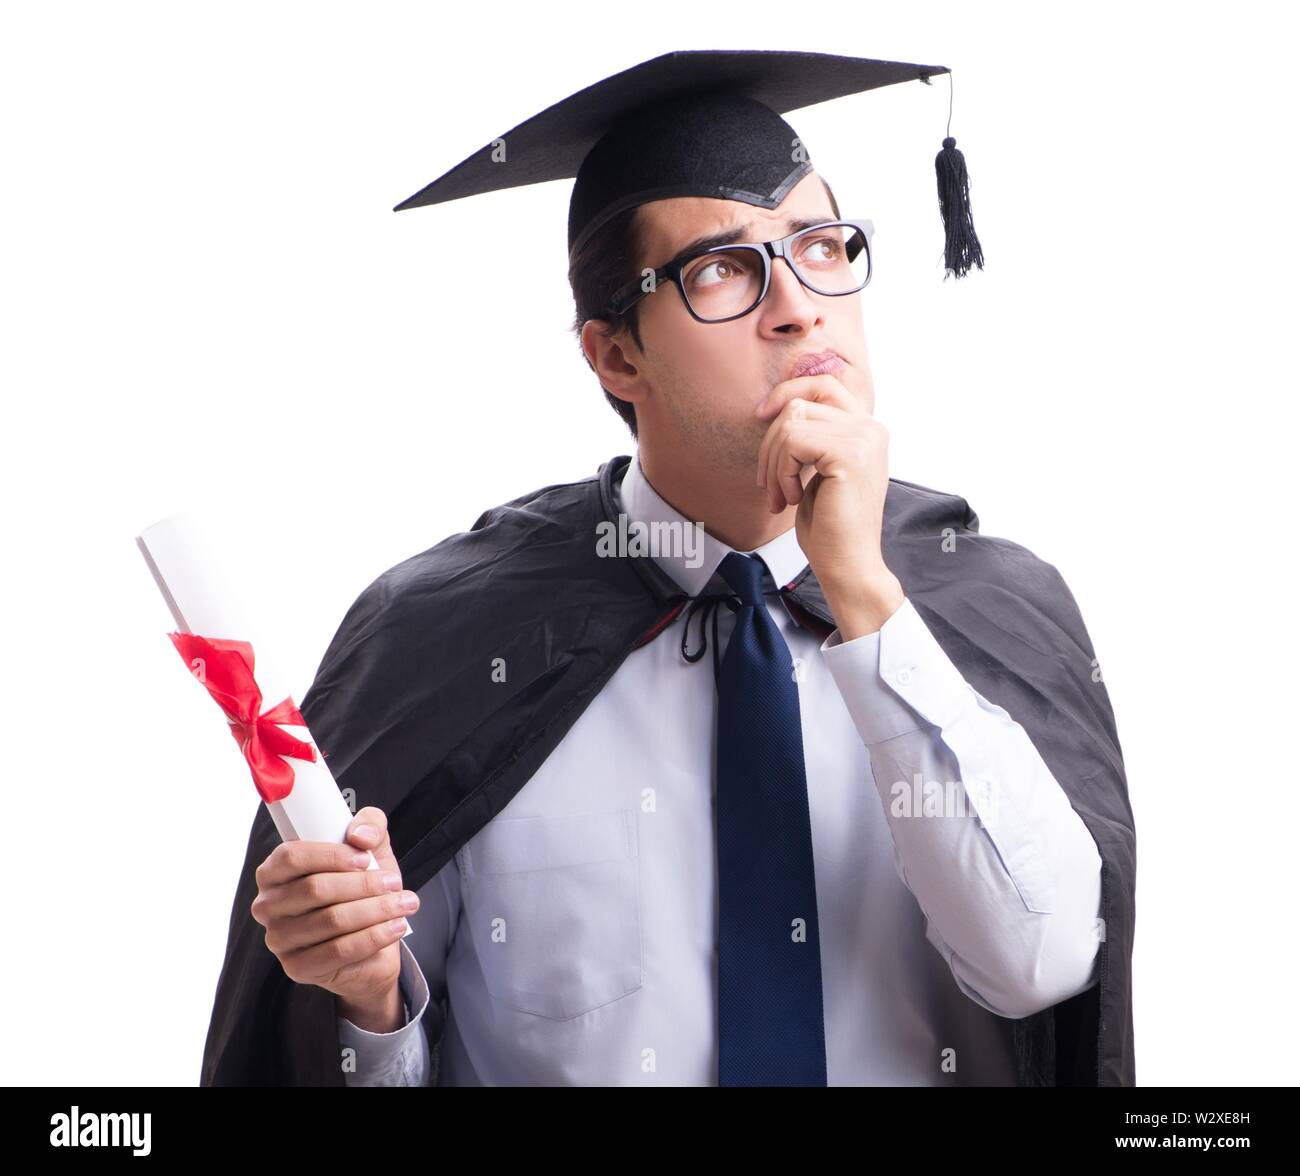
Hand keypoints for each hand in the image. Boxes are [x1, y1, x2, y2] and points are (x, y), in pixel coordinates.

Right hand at [251, 806, 417, 1028]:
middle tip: (395, 882)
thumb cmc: (362, 890)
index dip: (331, 855)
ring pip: (330, 920)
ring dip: (375, 910)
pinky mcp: (296, 968)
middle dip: (363, 885)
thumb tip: (361, 835)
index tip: (366, 858)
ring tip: (405, 903)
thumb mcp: (371, 850)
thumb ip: (369, 826)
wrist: (372, 940)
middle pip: (314, 889)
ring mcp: (279, 939)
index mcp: (274, 871)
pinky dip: (374, 937)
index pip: (292, 857)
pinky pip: (338, 951)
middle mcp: (268, 905)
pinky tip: (395, 926)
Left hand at [755, 371, 903, 633]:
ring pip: (791, 423)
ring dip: (774, 463)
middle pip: (799, 405)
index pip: (823, 385)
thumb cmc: (828, 526)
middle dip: (771, 445)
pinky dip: (781, 472)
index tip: (760, 415)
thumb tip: (781, 404)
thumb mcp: (817, 471)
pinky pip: (793, 441)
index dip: (787, 391)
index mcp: (867, 429)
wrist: (847, 565)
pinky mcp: (849, 454)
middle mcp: (871, 428)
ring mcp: (864, 439)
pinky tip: (791, 498)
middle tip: (768, 486)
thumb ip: (811, 436)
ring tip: (780, 496)